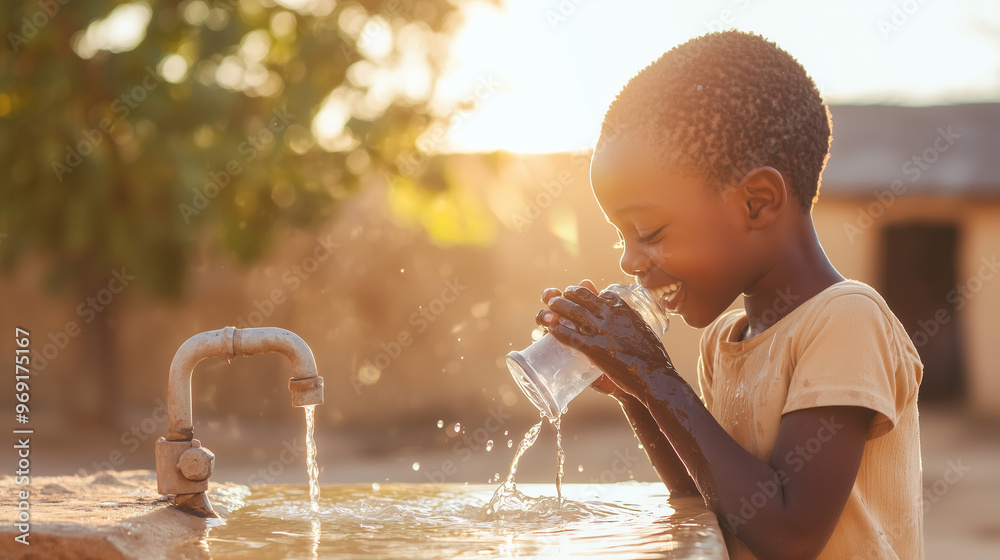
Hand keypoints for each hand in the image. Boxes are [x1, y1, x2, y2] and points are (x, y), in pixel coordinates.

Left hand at [543, 283, 680, 402]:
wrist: (654, 374)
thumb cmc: (652, 355)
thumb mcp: (642, 328)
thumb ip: (630, 321)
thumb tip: (624, 318)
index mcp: (622, 308)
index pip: (598, 294)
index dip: (584, 291)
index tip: (576, 293)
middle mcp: (610, 314)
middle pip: (581, 296)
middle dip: (566, 294)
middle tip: (557, 297)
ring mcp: (600, 330)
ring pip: (572, 312)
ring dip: (557, 306)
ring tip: (550, 305)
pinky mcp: (593, 348)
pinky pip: (569, 336)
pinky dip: (557, 330)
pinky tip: (550, 328)